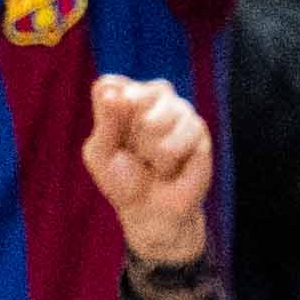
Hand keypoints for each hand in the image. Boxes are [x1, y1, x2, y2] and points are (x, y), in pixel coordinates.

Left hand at [87, 71, 219, 277]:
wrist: (153, 213)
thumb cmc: (123, 180)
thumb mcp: (100, 153)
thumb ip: (106, 120)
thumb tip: (116, 93)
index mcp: (125, 95)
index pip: (110, 86)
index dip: (109, 114)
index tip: (113, 138)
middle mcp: (154, 95)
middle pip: (135, 97)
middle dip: (130, 134)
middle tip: (135, 152)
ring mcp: (179, 109)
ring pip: (156, 121)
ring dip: (150, 151)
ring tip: (153, 162)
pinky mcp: (199, 129)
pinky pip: (178, 137)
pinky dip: (168, 160)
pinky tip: (170, 168)